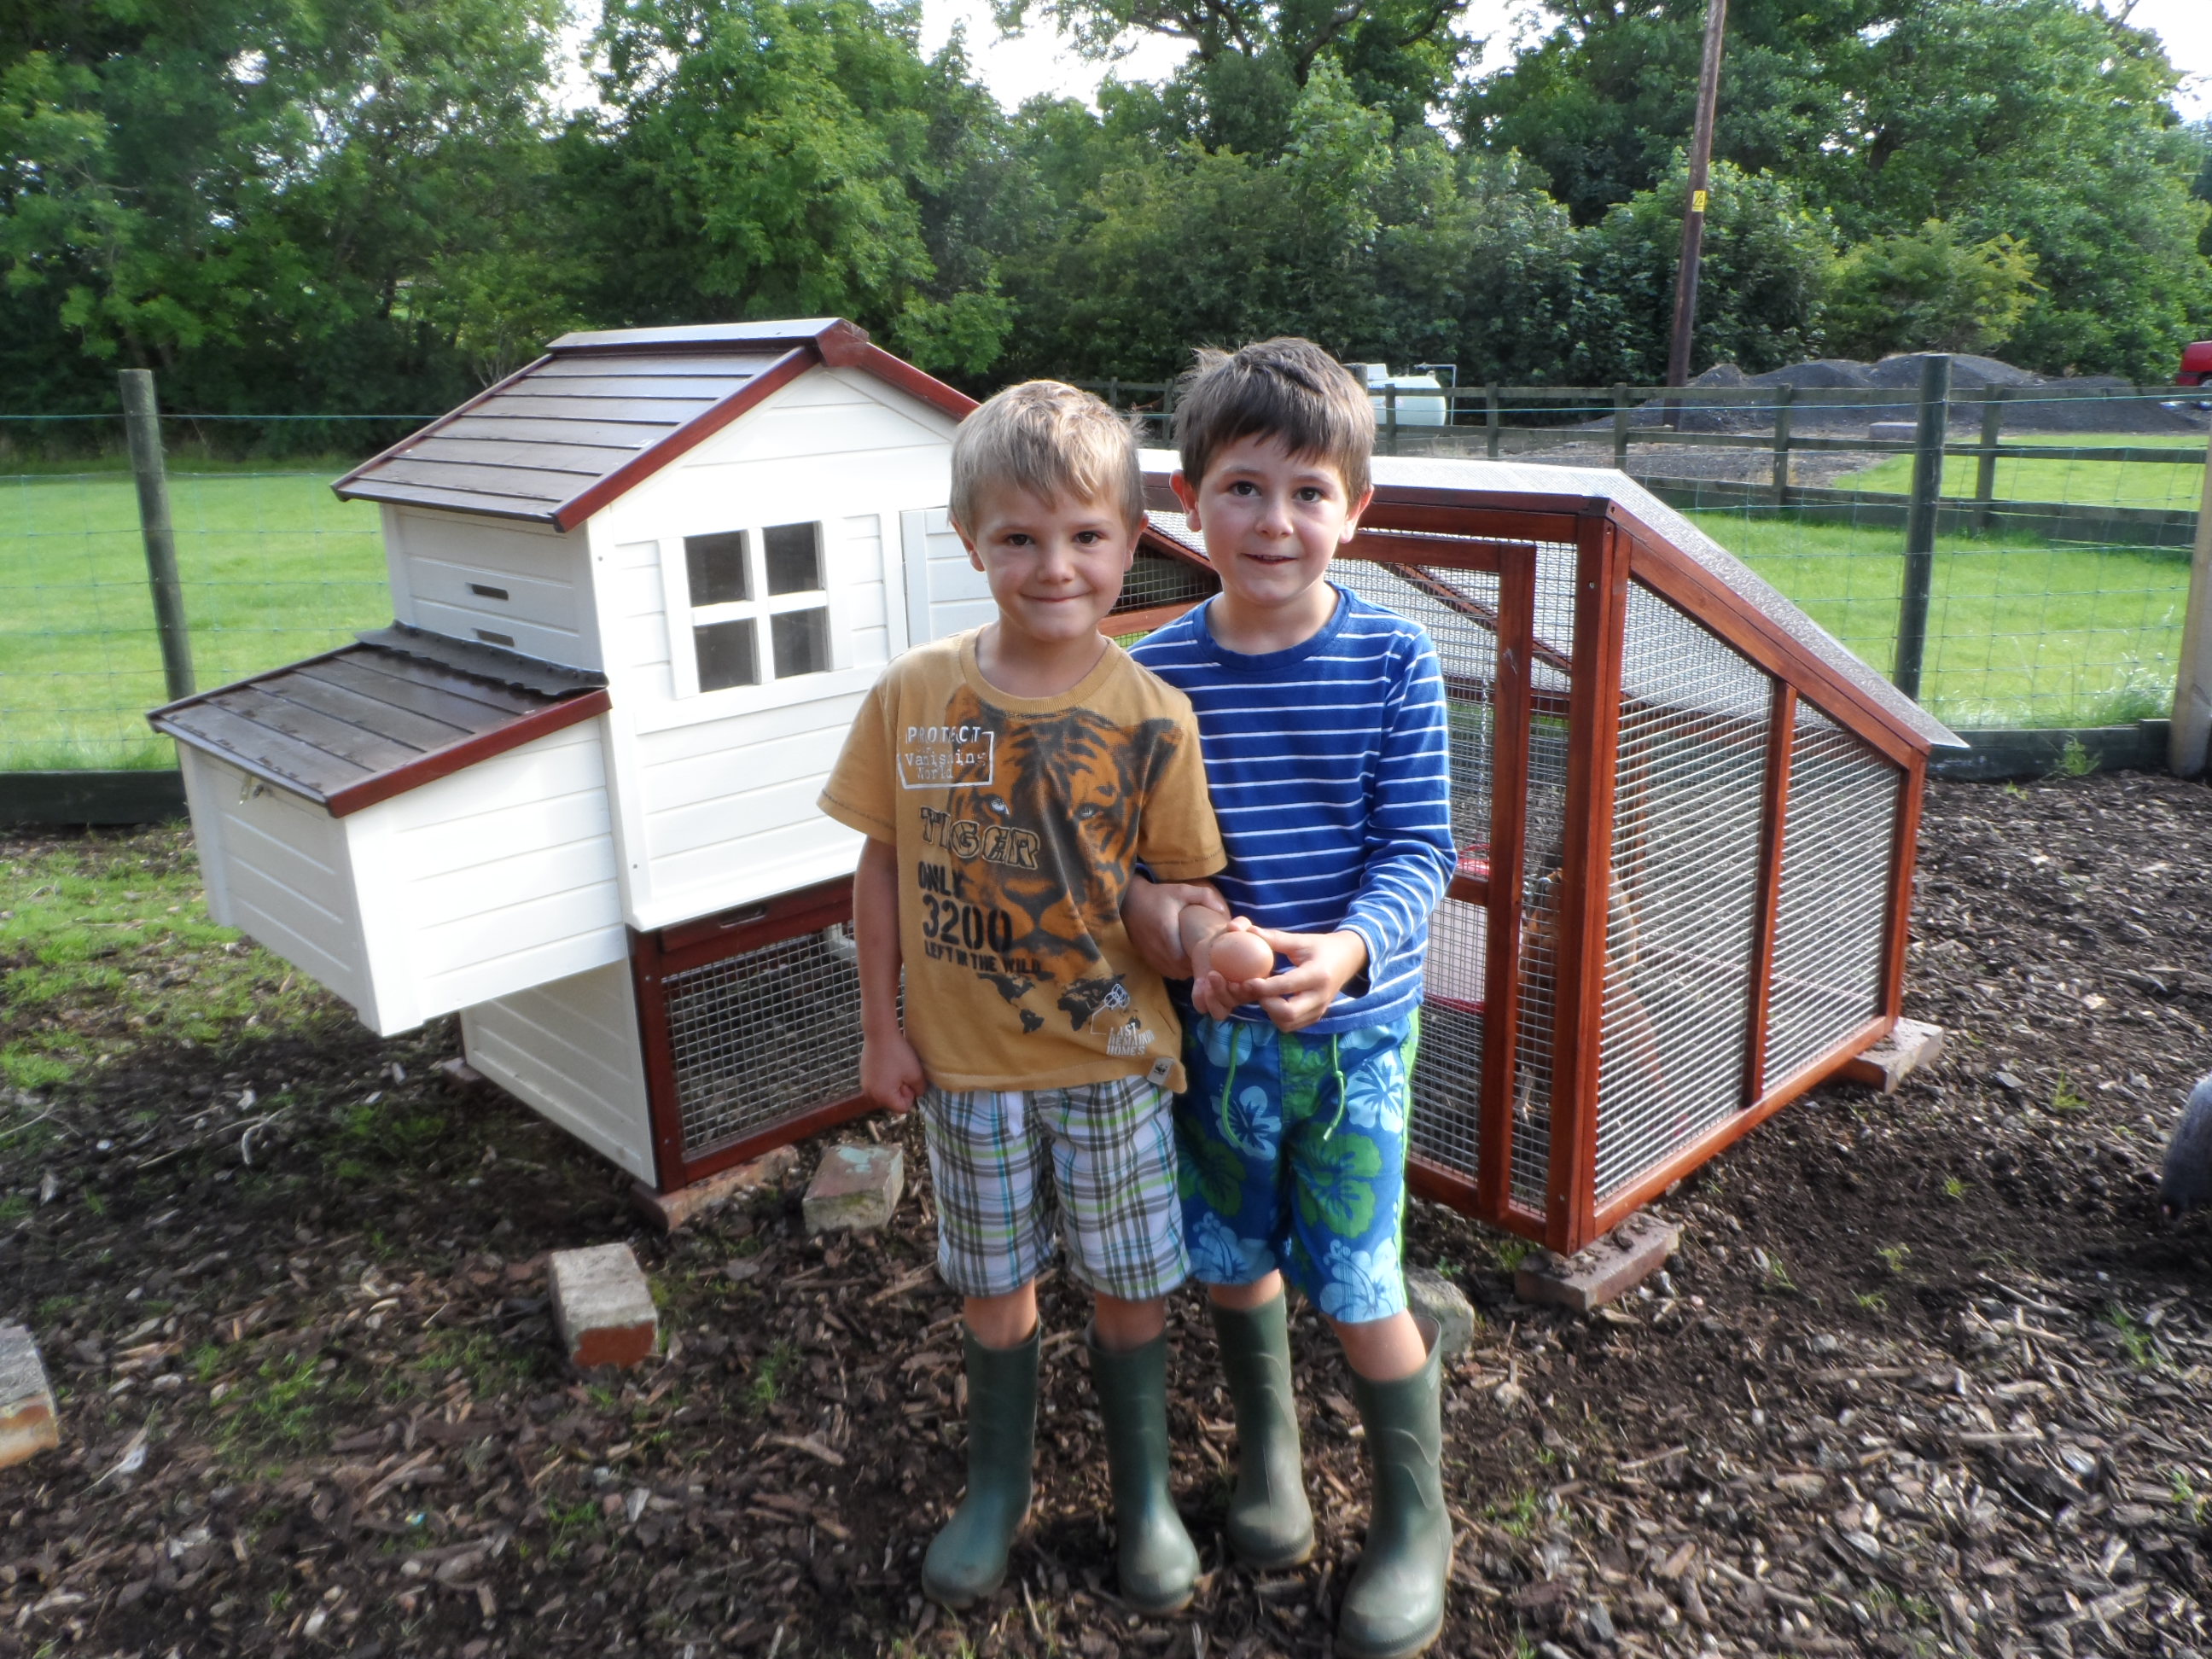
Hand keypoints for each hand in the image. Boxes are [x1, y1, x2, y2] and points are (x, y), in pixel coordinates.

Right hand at [862, 1029, 926, 1113]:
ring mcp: (865, 1083)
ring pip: (886, 1091)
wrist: (880, 1033)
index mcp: (883, 1097)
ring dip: (893, 1083)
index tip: (908, 1080)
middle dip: (900, 1090)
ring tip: (895, 1067)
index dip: (909, 1095)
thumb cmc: (898, 1054)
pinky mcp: (863, 1074)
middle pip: (892, 1101)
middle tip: (903, 1072)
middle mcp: (870, 1094)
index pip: (902, 1108)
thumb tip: (916, 1094)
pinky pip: (878, 1082)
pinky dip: (885, 1077)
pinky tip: (888, 1062)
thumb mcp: (916, 1073)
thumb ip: (920, 1090)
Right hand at [1124, 875, 1229, 976]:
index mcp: (1167, 931)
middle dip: (1194, 967)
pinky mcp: (1146, 957)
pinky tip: (1183, 962)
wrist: (1130, 901)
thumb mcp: (1181, 891)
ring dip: (1185, 970)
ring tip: (1196, 962)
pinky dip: (1175, 970)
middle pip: (1180, 968)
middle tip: (1207, 960)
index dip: (1197, 961)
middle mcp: (1157, 947)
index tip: (1209, 955)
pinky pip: (1164, 971)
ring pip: (1172, 973)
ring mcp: (1150, 954)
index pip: (1184, 958)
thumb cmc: (1158, 896)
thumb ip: (1203, 896)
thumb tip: (1222, 910)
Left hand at [1187, 916, 1272, 1018]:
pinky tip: (1200, 983)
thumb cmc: (1232, 936)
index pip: (1264, 992)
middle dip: (1232, 994)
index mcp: (1260, 980)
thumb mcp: (1238, 926)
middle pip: (1241, 1002)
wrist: (1213, 944)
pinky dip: (1201, 999)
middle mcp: (1246, 994)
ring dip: (1216, 997)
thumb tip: (1235, 928)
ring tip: (1209, 977)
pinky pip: (1205, 1008)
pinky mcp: (1211, 1001)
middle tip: (1219, 975)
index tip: (1246, 981)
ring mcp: (1228, 1001)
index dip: (1257, 991)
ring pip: (1222, 1010)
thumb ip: (1240, 924)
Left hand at [1243, 929, 1368, 1031]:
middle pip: (1288, 1013)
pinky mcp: (1316, 1016)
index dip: (1264, 987)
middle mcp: (1320, 996)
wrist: (1348, 959)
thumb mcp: (1302, 940)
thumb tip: (1250, 930)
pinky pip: (1292, 1025)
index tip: (1247, 981)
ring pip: (1288, 1023)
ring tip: (1264, 994)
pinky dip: (1278, 1017)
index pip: (1287, 986)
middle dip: (1266, 1004)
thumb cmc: (1322, 947)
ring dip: (1270, 1012)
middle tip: (1256, 991)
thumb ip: (1276, 938)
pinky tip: (1274, 1001)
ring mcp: (1319, 1009)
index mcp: (1318, 974)